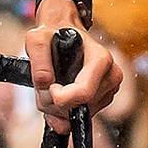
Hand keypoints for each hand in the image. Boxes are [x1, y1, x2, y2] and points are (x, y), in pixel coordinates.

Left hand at [26, 8, 119, 132]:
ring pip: (80, 113)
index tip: (49, 87)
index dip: (61, 98)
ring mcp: (109, 89)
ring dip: (58, 108)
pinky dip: (65, 112)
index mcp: (100, 59)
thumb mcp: (36, 40)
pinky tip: (56, 98)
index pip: (84, 92)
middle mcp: (110, 75)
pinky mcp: (103, 99)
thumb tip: (46, 85)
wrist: (63, 32)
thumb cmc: (52, 35)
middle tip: (43, 87)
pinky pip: (82, 114)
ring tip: (51, 88)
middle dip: (55, 104)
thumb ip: (38, 62)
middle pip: (81, 106)